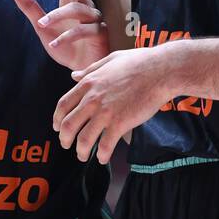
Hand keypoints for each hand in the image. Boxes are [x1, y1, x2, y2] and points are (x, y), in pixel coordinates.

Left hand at [12, 0, 109, 71]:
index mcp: (72, 0)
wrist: (82, 69)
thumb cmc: (65, 46)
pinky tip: (53, 43)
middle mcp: (85, 5)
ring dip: (57, 15)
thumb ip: (31, 9)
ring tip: (41, 23)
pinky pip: (82, 30)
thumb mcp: (42, 27)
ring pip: (76, 8)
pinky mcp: (99, 34)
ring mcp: (94, 19)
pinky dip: (66, 36)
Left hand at [54, 48, 174, 163]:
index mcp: (88, 83)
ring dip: (80, 151)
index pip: (63, 105)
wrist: (161, 70)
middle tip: (66, 145)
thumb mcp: (110, 60)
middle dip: (64, 139)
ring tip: (82, 156)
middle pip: (68, 125)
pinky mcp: (120, 123)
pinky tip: (103, 158)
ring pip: (84, 139)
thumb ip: (90, 70)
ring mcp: (105, 112)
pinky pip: (105, 145)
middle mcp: (92, 99)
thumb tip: (73, 75)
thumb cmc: (139, 62)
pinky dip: (101, 155)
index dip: (57, 119)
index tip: (57, 127)